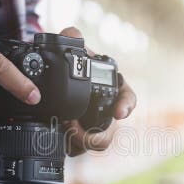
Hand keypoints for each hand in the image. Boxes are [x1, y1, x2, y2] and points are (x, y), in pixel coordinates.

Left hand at [59, 27, 136, 156]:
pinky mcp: (81, 138)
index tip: (120, 112)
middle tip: (72, 125)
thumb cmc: (71, 65)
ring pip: (97, 145)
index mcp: (112, 88)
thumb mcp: (71, 49)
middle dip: (93, 135)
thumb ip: (71, 38)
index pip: (128, 98)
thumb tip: (72, 33)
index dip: (126, 105)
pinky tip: (61, 139)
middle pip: (110, 133)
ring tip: (63, 130)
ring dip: (81, 142)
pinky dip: (72, 147)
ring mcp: (95, 126)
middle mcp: (107, 110)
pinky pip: (82, 149)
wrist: (55, 79)